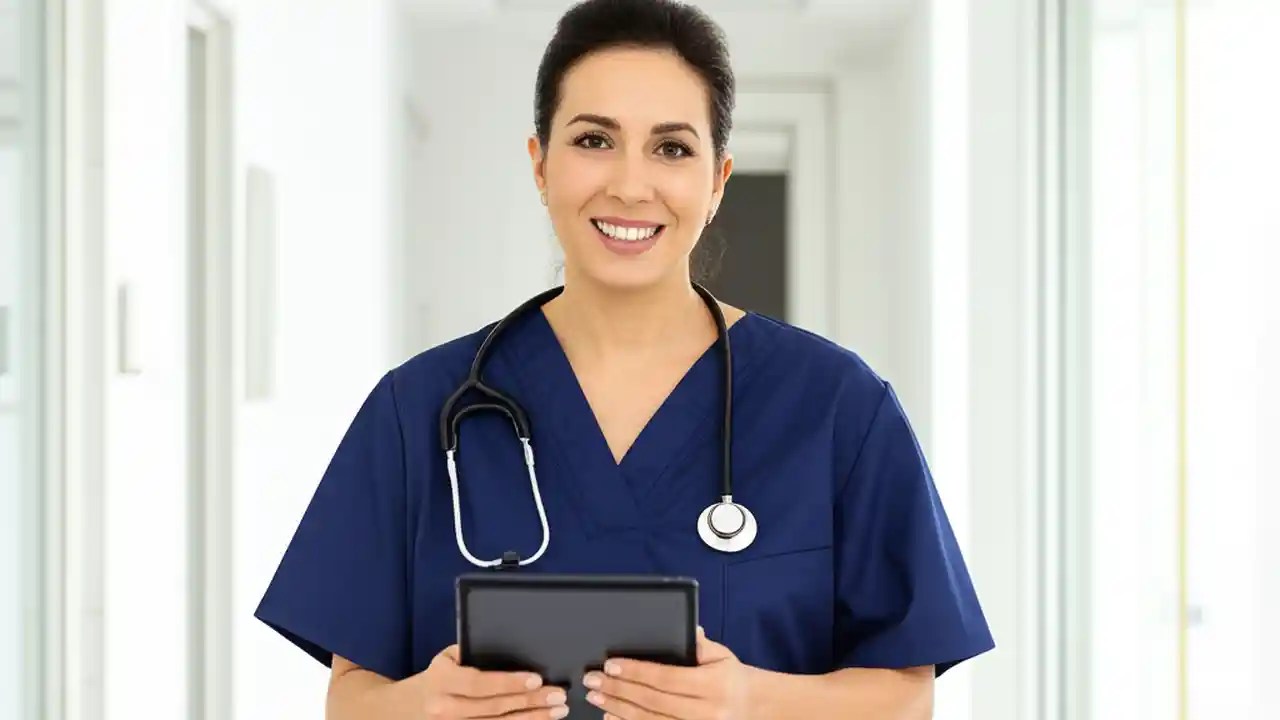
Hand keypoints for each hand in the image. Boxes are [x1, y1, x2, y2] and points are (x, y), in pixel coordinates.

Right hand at [411, 644, 568, 718]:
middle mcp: (444, 709)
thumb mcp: (446, 659)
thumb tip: (516, 647)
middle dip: (530, 701)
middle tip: (558, 695)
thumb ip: (473, 654)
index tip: (537, 678)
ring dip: (532, 719)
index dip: (509, 682)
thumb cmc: (436, 677)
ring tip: (557, 711)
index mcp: (441, 681)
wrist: (405, 709)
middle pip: (494, 708)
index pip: (479, 683)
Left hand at [582, 627, 752, 719]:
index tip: (610, 664)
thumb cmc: (731, 677)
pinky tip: (612, 716)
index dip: (636, 672)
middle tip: (592, 680)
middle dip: (618, 689)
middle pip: (652, 701)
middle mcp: (705, 712)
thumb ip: (700, 644)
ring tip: (596, 696)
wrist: (754, 708)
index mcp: (712, 686)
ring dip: (618, 708)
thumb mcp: (722, 655)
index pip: (666, 678)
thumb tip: (687, 628)